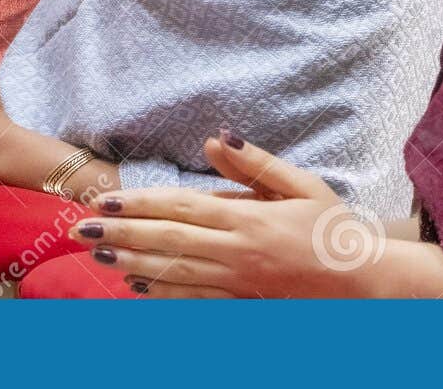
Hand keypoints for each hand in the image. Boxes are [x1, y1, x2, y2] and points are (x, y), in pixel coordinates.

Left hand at [63, 131, 372, 297]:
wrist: (362, 283)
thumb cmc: (333, 229)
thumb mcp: (301, 184)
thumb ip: (254, 164)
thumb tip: (214, 140)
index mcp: (247, 218)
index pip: (180, 207)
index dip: (138, 203)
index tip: (105, 199)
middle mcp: (235, 251)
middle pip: (166, 240)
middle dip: (120, 233)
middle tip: (80, 228)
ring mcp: (236, 281)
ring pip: (172, 272)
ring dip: (130, 262)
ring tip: (97, 253)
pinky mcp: (240, 302)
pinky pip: (193, 299)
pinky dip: (161, 293)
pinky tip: (135, 285)